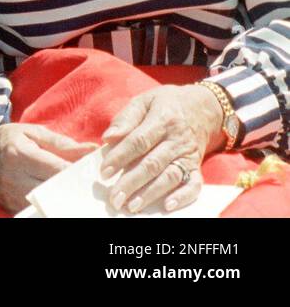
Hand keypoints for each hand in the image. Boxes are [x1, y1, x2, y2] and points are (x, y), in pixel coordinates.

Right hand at [0, 123, 97, 211]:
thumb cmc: (7, 140)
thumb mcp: (32, 133)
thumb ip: (63, 143)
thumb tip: (92, 150)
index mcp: (20, 155)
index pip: (58, 169)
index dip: (79, 173)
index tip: (95, 173)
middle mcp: (15, 178)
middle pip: (55, 190)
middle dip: (75, 188)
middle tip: (91, 186)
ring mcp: (12, 196)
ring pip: (49, 204)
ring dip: (65, 199)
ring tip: (78, 193)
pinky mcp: (12, 207)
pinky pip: (38, 210)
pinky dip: (53, 205)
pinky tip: (62, 199)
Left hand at [99, 85, 223, 213]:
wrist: (204, 108)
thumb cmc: (166, 104)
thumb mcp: (144, 101)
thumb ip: (125, 119)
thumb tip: (107, 138)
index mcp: (163, 119)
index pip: (139, 141)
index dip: (120, 157)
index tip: (104, 172)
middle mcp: (178, 140)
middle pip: (152, 163)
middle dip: (132, 183)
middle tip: (114, 198)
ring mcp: (189, 155)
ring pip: (170, 177)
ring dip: (151, 194)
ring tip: (132, 206)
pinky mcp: (197, 167)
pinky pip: (194, 185)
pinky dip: (182, 197)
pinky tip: (166, 206)